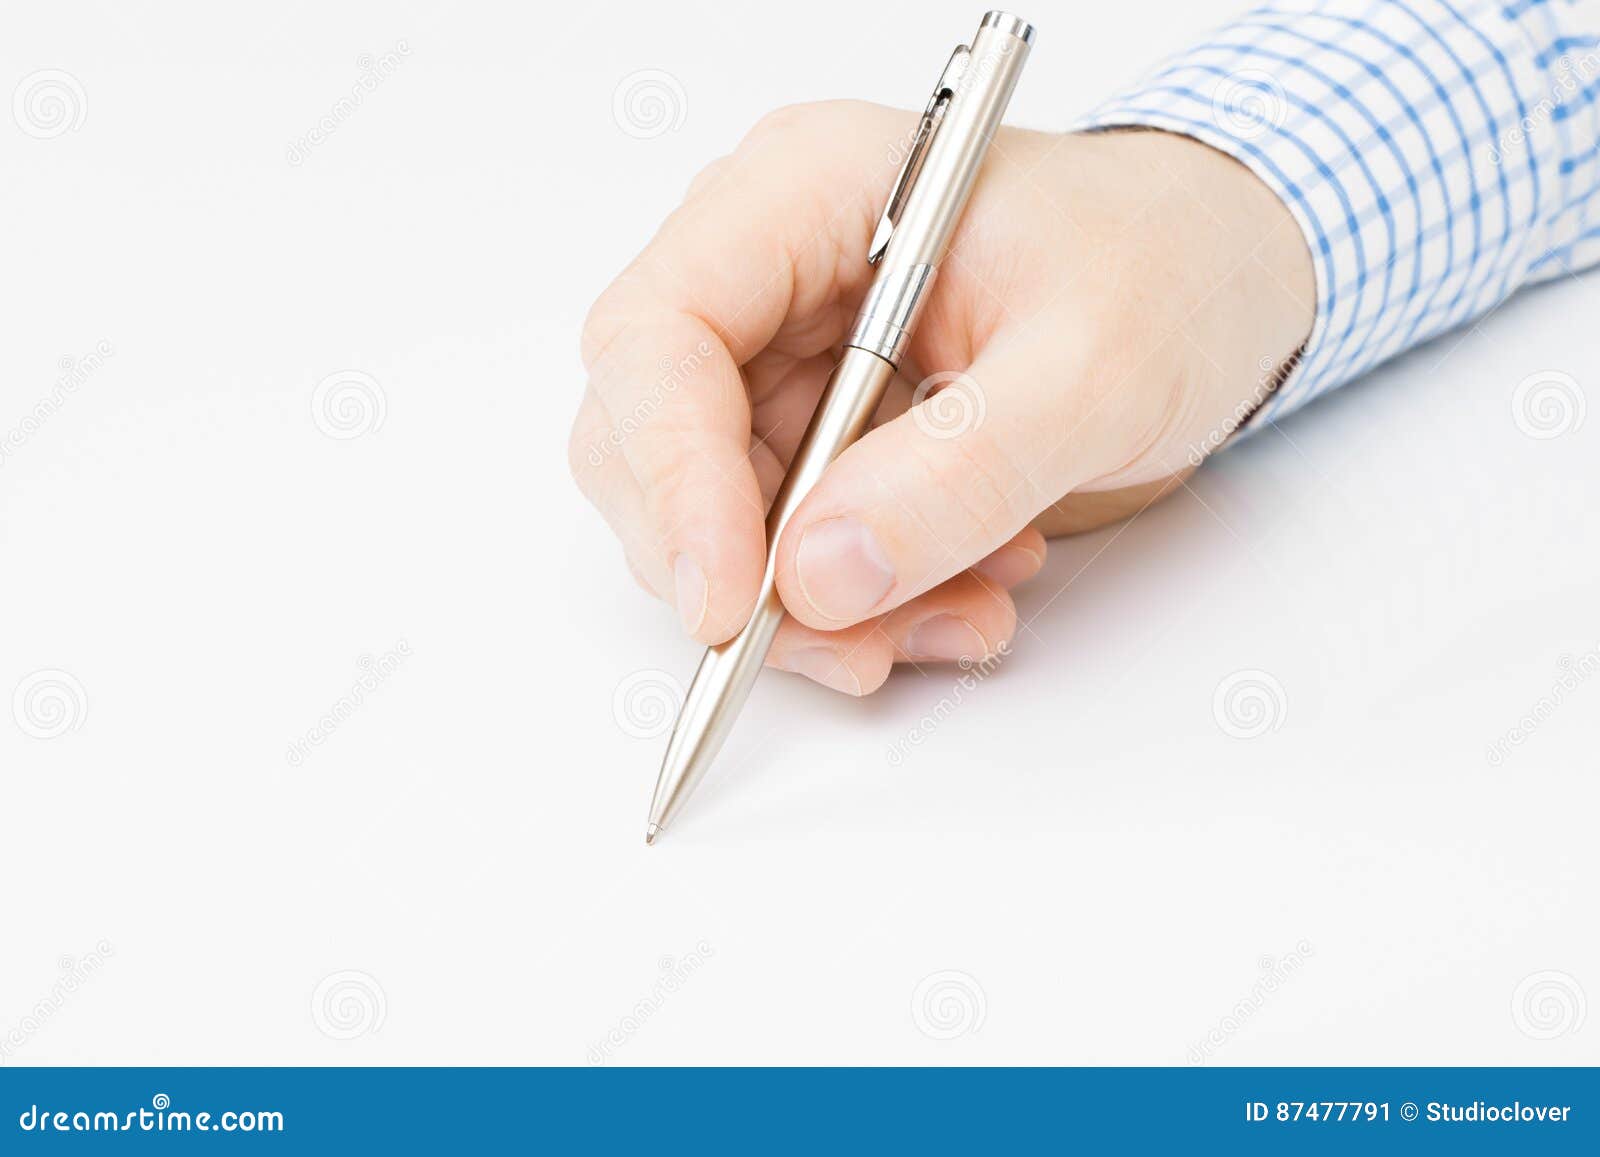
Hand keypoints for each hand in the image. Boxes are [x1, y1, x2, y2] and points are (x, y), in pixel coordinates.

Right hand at [572, 101, 1313, 693]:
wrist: (1221, 281)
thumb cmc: (1171, 266)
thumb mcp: (1097, 367)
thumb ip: (962, 468)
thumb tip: (818, 575)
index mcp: (808, 191)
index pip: (658, 332)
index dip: (671, 473)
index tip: (729, 600)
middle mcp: (771, 272)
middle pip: (653, 439)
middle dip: (742, 567)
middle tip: (850, 642)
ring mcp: (790, 358)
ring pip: (716, 518)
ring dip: (817, 606)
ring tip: (957, 615)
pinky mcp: (822, 435)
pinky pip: (789, 549)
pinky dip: (860, 606)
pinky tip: (959, 601)